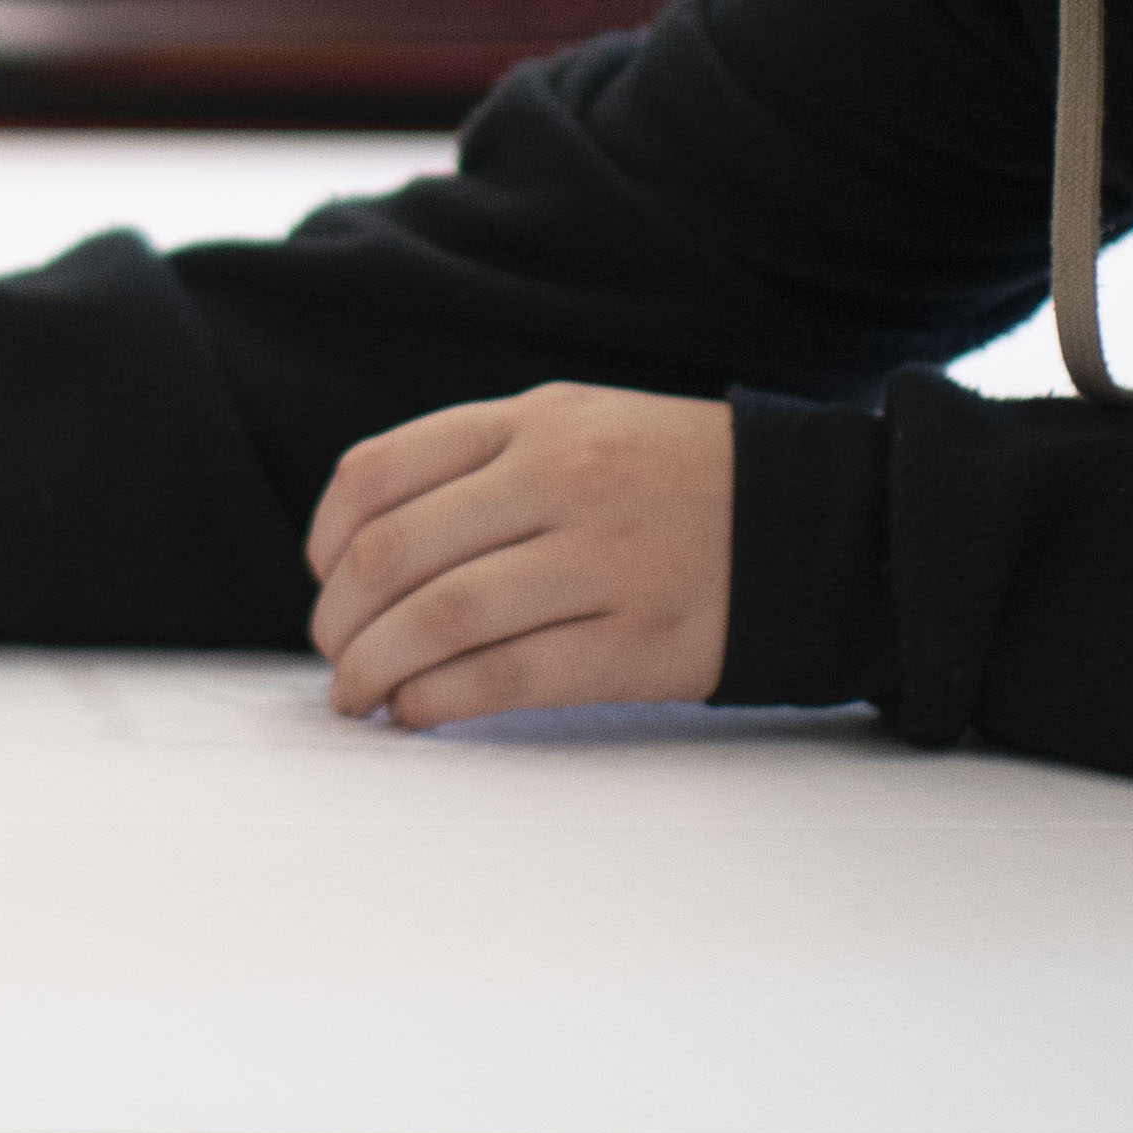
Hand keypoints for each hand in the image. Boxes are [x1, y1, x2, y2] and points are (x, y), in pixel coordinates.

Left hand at [305, 384, 735, 727]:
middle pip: (395, 552)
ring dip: (374, 667)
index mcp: (536, 422)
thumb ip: (478, 463)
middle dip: (340, 616)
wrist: (810, 524)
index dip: (326, 537)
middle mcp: (562, 480)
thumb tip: (360, 545)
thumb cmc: (667, 481)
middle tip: (332, 652)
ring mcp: (602, 561)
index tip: (323, 577)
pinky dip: (439, 699)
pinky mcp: (636, 643)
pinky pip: (506, 677)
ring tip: (357, 695)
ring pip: (440, 618)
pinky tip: (417, 710)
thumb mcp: (577, 425)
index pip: (380, 472)